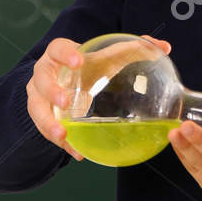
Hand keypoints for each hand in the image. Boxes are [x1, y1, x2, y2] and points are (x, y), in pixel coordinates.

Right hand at [26, 35, 172, 159]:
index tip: (78, 61)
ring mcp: (39, 95)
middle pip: (40, 80)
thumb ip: (134, 49)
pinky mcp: (42, 114)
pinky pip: (46, 129)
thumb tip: (164, 47)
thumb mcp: (108, 56)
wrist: (67, 79)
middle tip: (65, 103)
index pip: (58, 49)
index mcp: (59, 54)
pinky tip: (76, 152)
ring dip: (48, 123)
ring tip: (63, 135)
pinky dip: (60, 142)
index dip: (65, 54)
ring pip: (37, 108)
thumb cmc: (89, 65)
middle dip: (51, 91)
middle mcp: (44, 73)